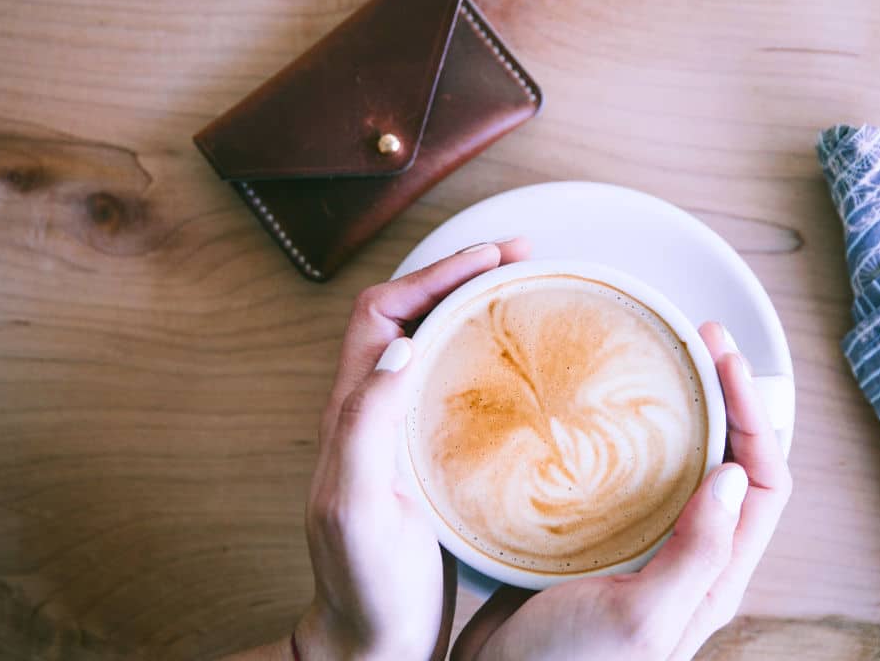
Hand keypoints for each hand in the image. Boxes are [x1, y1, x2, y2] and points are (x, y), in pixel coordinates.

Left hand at [294, 239, 529, 660]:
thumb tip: (401, 342)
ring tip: (530, 289)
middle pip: (412, 314)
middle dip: (463, 273)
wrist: (373, 641)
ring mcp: (403, 432)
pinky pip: (458, 385)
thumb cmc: (364, 583)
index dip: (433, 274)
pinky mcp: (432, 457)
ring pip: (435, 343)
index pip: (383, 312)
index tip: (492, 258)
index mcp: (350, 412)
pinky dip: (489, 355)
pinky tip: (527, 363)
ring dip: (477, 307)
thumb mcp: (355, 505)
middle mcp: (373, 411)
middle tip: (523, 257)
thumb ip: (365, 423)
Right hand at [451, 322, 791, 660]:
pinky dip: (622, 430)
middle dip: (723, 394)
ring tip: (659, 353)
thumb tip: (732, 473)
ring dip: (678, 405)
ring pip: (678, 459)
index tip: (722, 359)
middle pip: (728, 458)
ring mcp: (641, 541)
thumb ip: (694, 554)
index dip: (753, 416)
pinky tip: (597, 404)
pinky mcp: (595, 533)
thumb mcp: (640, 620)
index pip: (762, 482)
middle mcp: (687, 553)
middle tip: (698, 335)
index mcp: (713, 575)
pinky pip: (625, 470)